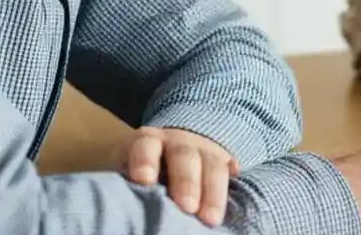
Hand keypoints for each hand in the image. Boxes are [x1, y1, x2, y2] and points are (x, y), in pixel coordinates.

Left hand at [115, 126, 239, 226]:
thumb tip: (124, 211)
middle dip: (187, 182)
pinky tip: (236, 182)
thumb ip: (129, 183)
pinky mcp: (224, 159)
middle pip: (184, 157)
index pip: (146, 147)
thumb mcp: (129, 167)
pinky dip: (234, 176)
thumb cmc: (143, 167)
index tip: (144, 180)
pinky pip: (231, 165)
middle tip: (187, 206)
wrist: (174, 144)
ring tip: (211, 218)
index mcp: (148, 142)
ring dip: (213, 192)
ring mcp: (205, 149)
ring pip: (212, 165)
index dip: (145, 161)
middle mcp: (179, 142)